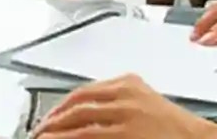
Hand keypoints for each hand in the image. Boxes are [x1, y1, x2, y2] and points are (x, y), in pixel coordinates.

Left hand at [32, 75, 215, 138]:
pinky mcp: (125, 134)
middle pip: (77, 103)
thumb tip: (88, 115)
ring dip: (56, 131)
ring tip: (43, 138)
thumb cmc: (176, 129)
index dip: (62, 105)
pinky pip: (88, 136)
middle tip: (41, 131)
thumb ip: (120, 102)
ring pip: (78, 121)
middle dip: (53, 119)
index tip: (51, 117)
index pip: (85, 90)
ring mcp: (125, 115)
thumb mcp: (147, 104)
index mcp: (129, 83)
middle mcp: (126, 94)